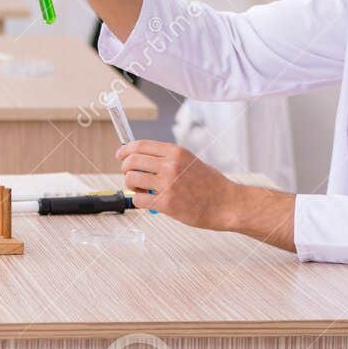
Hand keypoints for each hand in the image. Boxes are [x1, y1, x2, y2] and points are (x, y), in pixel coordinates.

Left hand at [115, 140, 240, 230]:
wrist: (226, 203)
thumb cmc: (211, 184)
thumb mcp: (189, 160)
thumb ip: (167, 158)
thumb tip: (144, 158)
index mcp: (175, 152)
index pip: (140, 145)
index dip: (125, 150)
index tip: (120, 155)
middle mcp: (170, 165)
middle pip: (131, 160)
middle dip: (126, 168)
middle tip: (131, 175)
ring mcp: (167, 184)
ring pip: (131, 179)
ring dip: (131, 185)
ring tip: (141, 190)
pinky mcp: (166, 203)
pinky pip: (137, 199)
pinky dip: (138, 201)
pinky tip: (147, 201)